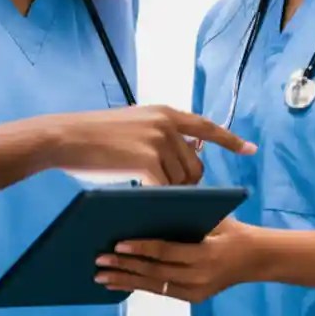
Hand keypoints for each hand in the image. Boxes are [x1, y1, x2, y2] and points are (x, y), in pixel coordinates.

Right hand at [43, 105, 255, 184]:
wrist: (65, 137)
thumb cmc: (92, 136)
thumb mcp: (132, 126)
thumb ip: (158, 136)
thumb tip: (182, 157)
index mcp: (164, 113)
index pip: (206, 127)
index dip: (229, 140)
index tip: (250, 149)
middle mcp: (166, 124)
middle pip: (195, 166)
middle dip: (187, 185)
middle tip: (167, 195)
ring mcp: (158, 142)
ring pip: (181, 182)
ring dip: (170, 194)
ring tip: (148, 196)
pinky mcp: (147, 161)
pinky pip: (165, 190)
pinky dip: (158, 200)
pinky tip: (145, 202)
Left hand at [93, 217, 258, 301]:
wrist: (256, 258)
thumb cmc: (230, 230)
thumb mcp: (212, 216)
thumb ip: (184, 212)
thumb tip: (147, 199)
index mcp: (205, 253)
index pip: (166, 251)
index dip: (141, 248)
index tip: (118, 245)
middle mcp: (199, 276)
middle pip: (155, 271)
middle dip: (124, 266)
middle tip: (99, 261)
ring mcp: (196, 291)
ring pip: (154, 286)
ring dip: (125, 281)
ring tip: (100, 277)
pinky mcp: (193, 298)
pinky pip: (161, 292)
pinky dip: (138, 286)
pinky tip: (119, 283)